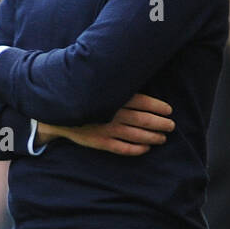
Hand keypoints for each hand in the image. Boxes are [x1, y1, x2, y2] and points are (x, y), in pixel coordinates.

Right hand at [37, 94, 174, 155]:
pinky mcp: (100, 142)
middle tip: (171, 126)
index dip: (158, 107)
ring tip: (162, 138)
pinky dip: (137, 149)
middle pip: (144, 120)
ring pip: (137, 135)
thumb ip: (119, 86)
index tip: (169, 110)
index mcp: (115, 97)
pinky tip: (146, 148)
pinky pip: (123, 148)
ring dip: (153, 137)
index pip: (143, 102)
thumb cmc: (83, 96)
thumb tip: (139, 78)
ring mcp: (107, 129)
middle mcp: (113, 113)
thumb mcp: (100, 85)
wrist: (58, 112)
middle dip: (160, 123)